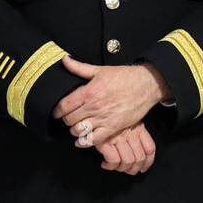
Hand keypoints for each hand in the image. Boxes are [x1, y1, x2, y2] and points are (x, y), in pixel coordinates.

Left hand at [53, 57, 168, 146]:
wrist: (145, 84)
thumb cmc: (123, 76)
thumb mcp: (100, 69)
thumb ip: (80, 67)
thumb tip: (64, 60)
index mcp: (89, 91)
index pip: (64, 106)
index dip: (57, 111)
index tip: (57, 112)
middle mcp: (94, 106)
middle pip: (70, 119)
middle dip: (66, 120)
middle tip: (68, 119)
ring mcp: (104, 118)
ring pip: (79, 130)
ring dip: (74, 131)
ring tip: (76, 127)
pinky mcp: (113, 127)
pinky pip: (94, 139)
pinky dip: (85, 142)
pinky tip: (82, 140)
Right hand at [95, 123, 156, 174]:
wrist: (92, 109)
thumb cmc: (109, 117)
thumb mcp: (126, 120)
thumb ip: (134, 133)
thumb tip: (141, 156)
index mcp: (138, 127)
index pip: (150, 149)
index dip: (148, 162)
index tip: (143, 168)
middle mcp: (130, 132)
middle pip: (139, 158)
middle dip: (133, 169)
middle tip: (126, 170)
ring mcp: (118, 137)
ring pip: (128, 161)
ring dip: (121, 168)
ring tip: (115, 166)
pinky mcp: (105, 141)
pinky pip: (114, 160)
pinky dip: (110, 166)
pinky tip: (105, 164)